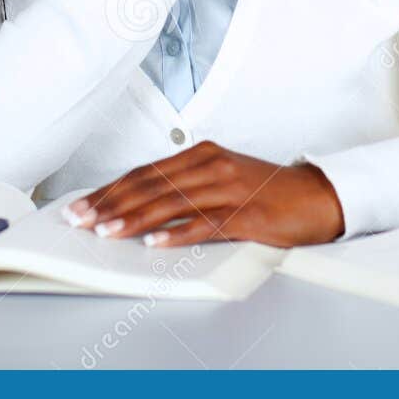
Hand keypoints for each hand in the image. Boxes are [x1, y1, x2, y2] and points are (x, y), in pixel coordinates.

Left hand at [60, 141, 345, 246]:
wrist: (317, 196)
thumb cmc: (268, 191)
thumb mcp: (221, 178)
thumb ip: (184, 186)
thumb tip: (136, 205)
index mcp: (202, 155)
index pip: (144, 173)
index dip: (110, 189)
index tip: (81, 205)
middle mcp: (212, 165)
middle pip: (151, 185)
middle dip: (111, 204)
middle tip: (80, 220)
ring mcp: (230, 188)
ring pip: (172, 203)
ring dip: (134, 218)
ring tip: (106, 231)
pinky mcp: (247, 213)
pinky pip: (206, 224)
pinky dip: (177, 234)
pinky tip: (155, 243)